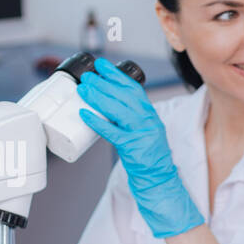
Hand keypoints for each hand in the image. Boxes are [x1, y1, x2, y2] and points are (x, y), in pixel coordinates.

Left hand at [77, 57, 203, 237]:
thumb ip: (130, 116)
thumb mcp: (144, 130)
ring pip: (117, 109)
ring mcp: (141, 133)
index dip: (116, 75)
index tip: (101, 65)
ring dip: (98, 97)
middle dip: (103, 83)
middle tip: (87, 77)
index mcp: (150, 114)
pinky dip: (97, 121)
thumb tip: (108, 103)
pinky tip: (84, 114)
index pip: (133, 88)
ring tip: (83, 89)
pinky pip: (112, 132)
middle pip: (123, 95)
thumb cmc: (148, 155)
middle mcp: (148, 120)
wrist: (159, 178)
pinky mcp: (132, 147)